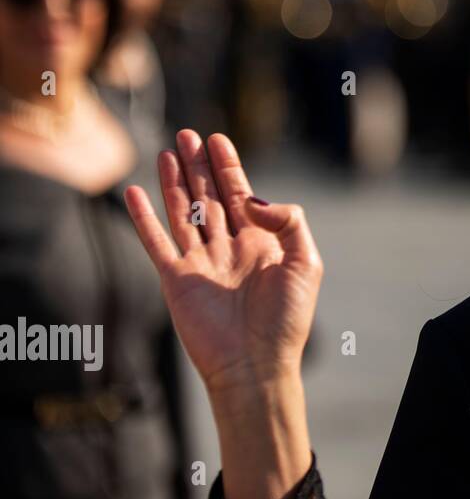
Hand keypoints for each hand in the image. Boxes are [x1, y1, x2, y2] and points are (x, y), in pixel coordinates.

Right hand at [124, 129, 322, 396]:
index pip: (240, 194)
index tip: (218, 139)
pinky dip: (144, 218)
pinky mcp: (176, 280)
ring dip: (175, 182)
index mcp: (261, 243)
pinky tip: (134, 192)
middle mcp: (229, 248)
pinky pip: (156, 242)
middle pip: (209, 197)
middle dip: (199, 165)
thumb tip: (251, 199)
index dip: (229, 167)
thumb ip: (288, 222)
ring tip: (167, 151)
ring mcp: (201, 263)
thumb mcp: (306, 262)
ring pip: (183, 212)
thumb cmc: (288, 319)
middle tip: (188, 134)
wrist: (257, 364)